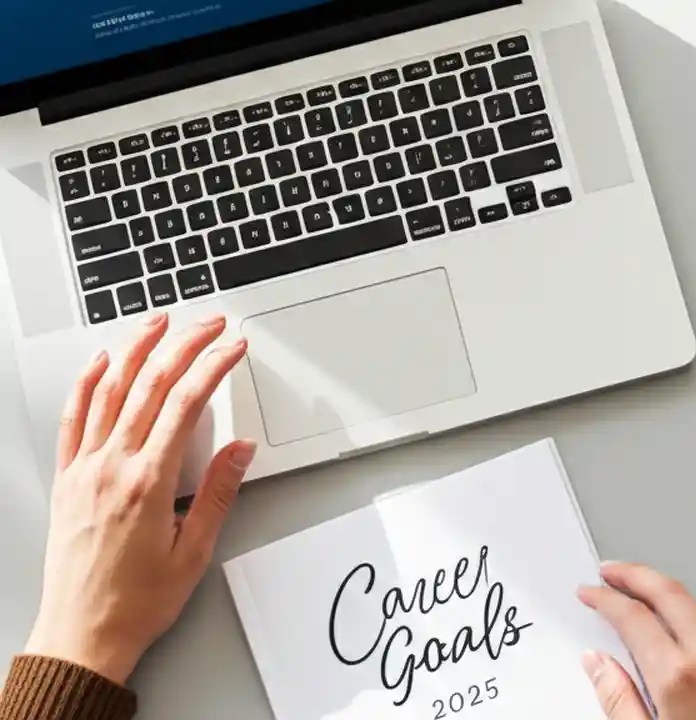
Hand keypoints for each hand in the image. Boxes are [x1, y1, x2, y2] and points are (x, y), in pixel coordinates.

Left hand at [24, 314, 253, 683]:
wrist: (81, 635)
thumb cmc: (136, 602)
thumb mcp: (195, 552)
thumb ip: (219, 493)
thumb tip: (240, 449)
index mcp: (148, 484)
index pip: (186, 405)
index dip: (214, 367)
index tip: (234, 348)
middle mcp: (111, 468)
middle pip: (151, 386)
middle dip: (185, 346)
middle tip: (210, 324)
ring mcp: (84, 470)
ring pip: (109, 391)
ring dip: (136, 349)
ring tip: (158, 323)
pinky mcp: (66, 479)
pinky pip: (73, 419)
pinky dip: (86, 384)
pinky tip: (99, 363)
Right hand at [578, 562, 695, 719]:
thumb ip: (618, 701)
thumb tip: (597, 666)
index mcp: (678, 677)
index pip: (632, 617)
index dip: (604, 599)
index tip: (589, 594)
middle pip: (668, 592)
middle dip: (634, 574)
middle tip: (611, 571)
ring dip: (664, 589)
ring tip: (640, 589)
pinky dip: (691, 611)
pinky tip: (680, 621)